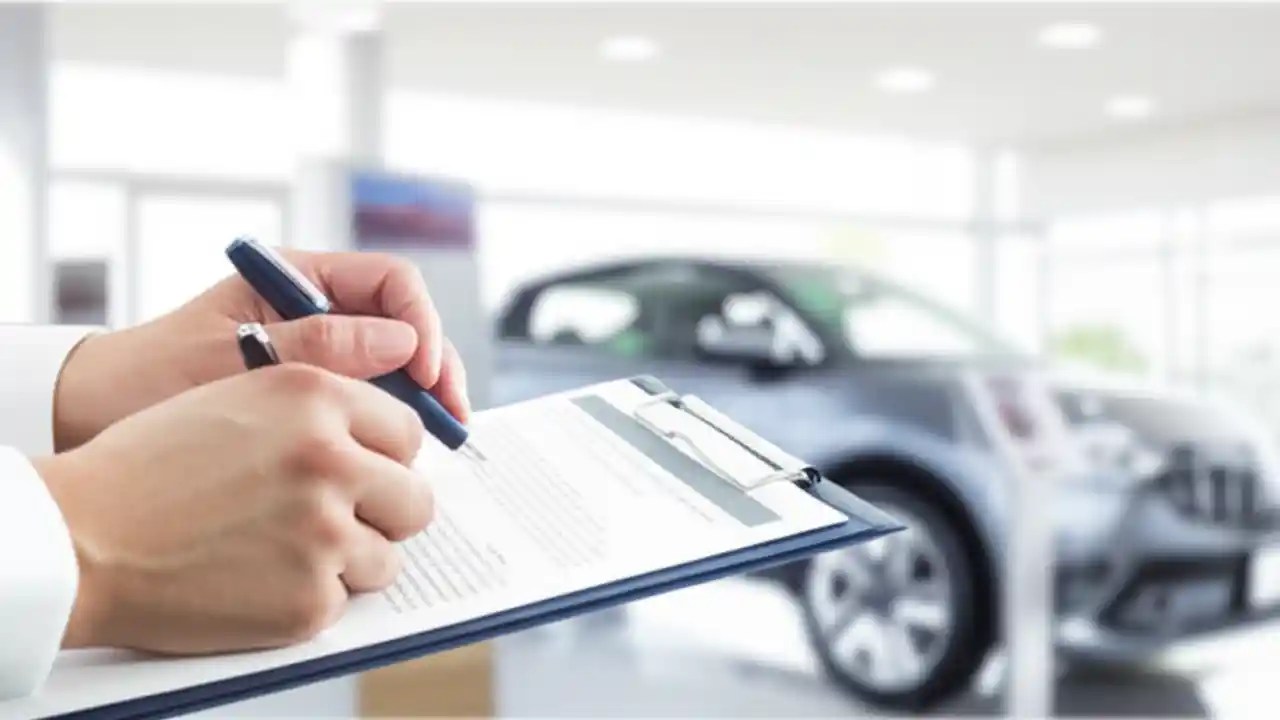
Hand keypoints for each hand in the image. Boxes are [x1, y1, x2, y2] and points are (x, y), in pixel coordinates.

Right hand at [34, 364, 430, 652]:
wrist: (79, 536)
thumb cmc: (149, 465)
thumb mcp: (238, 398)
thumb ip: (319, 411)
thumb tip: (386, 441)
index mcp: (316, 397)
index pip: (407, 432)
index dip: (386, 457)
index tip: (366, 471)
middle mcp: (331, 459)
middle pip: (414, 498)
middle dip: (384, 512)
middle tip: (339, 519)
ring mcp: (324, 533)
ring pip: (388, 556)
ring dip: (350, 559)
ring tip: (284, 549)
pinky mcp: (308, 600)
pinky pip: (343, 600)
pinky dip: (308, 597)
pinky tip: (257, 578)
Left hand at [52, 250, 469, 449]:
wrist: (95, 420)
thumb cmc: (149, 378)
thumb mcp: (234, 358)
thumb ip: (318, 345)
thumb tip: (405, 343)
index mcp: (299, 279)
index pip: (391, 282)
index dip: (421, 324)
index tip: (425, 373)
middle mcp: (319, 311)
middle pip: (407, 327)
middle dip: (437, 369)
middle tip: (452, 418)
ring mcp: (321, 356)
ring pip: (398, 369)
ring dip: (422, 401)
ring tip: (439, 442)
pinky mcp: (316, 400)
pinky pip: (371, 403)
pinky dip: (393, 426)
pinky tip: (402, 455)